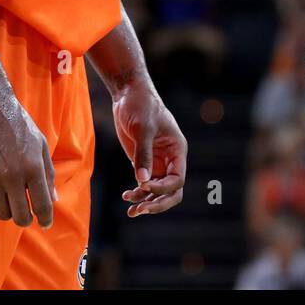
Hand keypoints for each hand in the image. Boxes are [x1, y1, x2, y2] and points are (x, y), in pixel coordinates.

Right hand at [0, 82, 55, 227]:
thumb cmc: (18, 123)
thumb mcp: (40, 144)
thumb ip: (48, 173)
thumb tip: (53, 199)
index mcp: (33, 167)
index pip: (42, 205)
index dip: (45, 219)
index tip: (45, 223)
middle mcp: (13, 175)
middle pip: (20, 216)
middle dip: (26, 220)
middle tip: (26, 215)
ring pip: (1, 213)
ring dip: (7, 212)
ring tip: (9, 202)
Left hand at [112, 84, 186, 215]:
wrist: (128, 94)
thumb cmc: (140, 105)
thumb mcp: (142, 128)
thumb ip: (143, 153)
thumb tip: (142, 181)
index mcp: (177, 151)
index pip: (177, 180)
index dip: (163, 189)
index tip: (144, 187)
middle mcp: (170, 159)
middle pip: (171, 191)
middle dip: (158, 203)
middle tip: (141, 210)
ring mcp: (157, 161)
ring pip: (157, 191)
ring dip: (146, 202)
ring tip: (131, 211)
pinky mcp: (144, 161)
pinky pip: (145, 184)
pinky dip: (137, 193)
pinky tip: (126, 197)